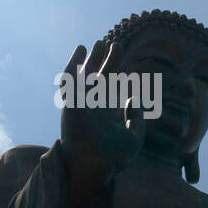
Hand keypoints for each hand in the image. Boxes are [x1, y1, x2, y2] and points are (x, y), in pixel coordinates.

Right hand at [59, 40, 145, 200]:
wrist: (93, 163)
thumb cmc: (114, 157)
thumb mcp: (134, 137)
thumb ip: (137, 118)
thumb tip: (133, 100)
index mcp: (107, 115)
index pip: (114, 93)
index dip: (122, 80)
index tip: (129, 73)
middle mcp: (93, 107)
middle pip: (102, 79)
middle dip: (109, 62)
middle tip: (117, 45)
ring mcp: (81, 103)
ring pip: (86, 75)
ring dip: (92, 59)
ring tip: (101, 43)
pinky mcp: (71, 100)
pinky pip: (70, 78)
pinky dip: (74, 62)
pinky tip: (81, 49)